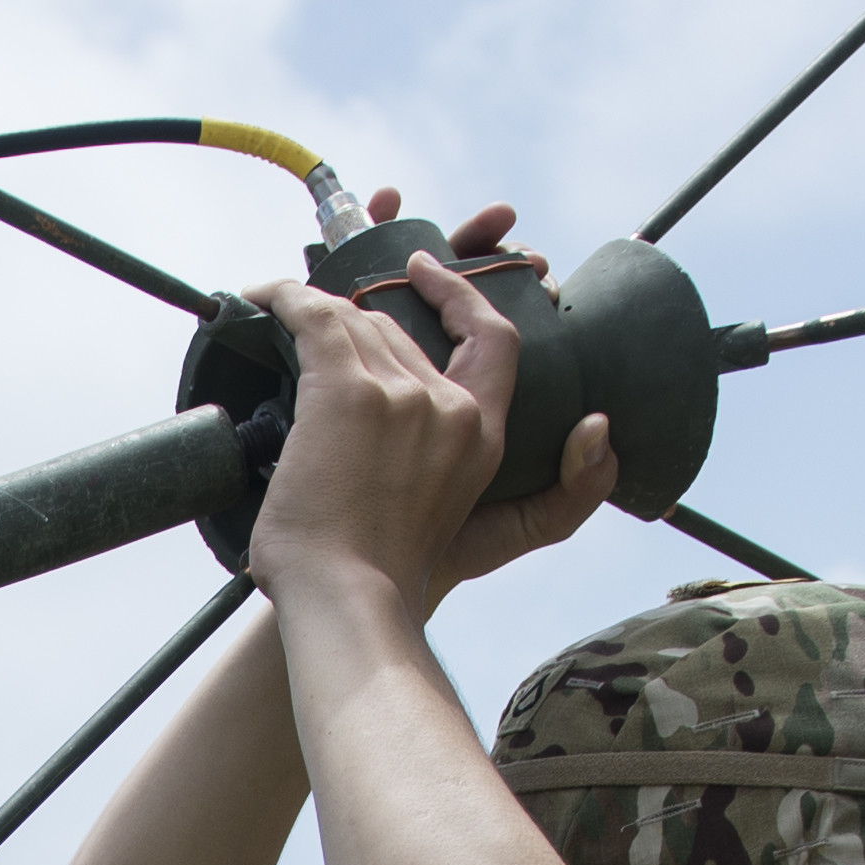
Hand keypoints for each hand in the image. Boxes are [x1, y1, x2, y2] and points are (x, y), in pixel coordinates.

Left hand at [250, 192, 618, 621]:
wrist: (346, 597)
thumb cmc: (403, 572)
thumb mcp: (506, 534)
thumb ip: (566, 494)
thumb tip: (600, 426)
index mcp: (484, 431)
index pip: (492, 336)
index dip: (461, 292)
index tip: (427, 267)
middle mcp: (447, 405)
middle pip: (399, 329)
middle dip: (358, 319)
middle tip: (316, 320)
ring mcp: (397, 392)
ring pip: (355, 324)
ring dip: (316, 317)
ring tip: (282, 320)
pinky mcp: (344, 391)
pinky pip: (314, 317)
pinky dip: (284, 300)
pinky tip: (264, 299)